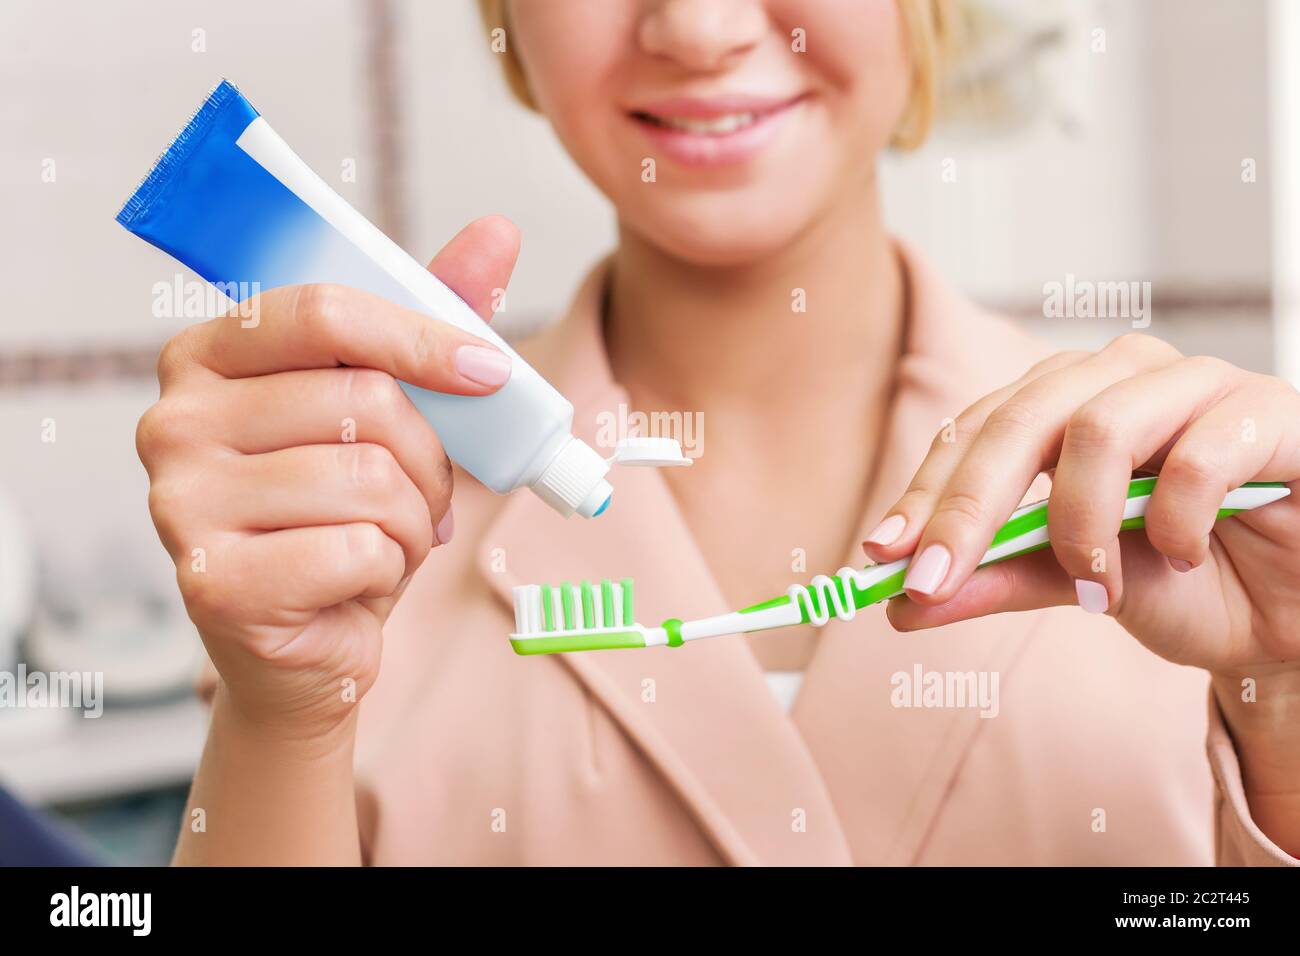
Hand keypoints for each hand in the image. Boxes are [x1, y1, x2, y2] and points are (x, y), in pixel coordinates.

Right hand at [137, 216, 520, 739]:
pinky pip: (359, 549)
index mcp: (207, 358)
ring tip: (387, 538)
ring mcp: (181, 504)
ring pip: (370, 479)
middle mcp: (174, 422)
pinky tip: (358, 581)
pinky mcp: (213, 582)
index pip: (324, 312)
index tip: (489, 372)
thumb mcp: (388, 413)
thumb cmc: (342, 518)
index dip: (422, 338)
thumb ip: (430, 319)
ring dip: (413, 519)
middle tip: (422, 493)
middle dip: (427, 456)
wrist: (304, 646)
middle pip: (363, 400)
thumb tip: (497, 232)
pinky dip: (390, 568)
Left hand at [862, 333, 1299, 851]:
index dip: (923, 494)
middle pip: (1018, 421)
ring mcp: (1195, 384)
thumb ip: (994, 578)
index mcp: (1065, 402)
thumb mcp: (1072, 584)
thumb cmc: (1184, 580)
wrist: (1292, 613)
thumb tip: (901, 601)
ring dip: (1082, 526)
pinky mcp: (1267, 411)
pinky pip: (1198, 455)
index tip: (879, 558)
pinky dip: (1176, 522)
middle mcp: (1121, 376)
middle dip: (966, 510)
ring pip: (1099, 428)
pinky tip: (1184, 557)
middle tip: (931, 582)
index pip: (973, 432)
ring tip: (1095, 590)